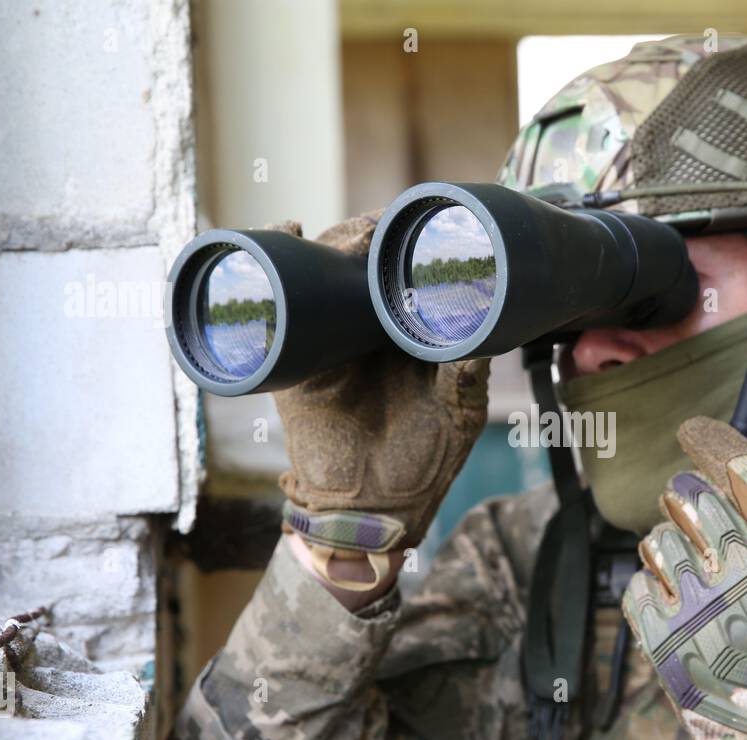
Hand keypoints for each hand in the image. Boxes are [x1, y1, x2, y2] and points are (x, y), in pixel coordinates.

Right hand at [268, 217, 489, 597]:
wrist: (375, 509)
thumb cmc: (426, 462)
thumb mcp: (458, 413)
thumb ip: (464, 376)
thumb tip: (475, 338)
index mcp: (414, 333)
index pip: (408, 273)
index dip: (409, 243)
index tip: (415, 224)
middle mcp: (371, 328)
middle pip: (359, 264)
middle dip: (360, 236)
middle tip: (370, 228)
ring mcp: (331, 340)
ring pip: (320, 275)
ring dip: (323, 245)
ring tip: (331, 234)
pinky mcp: (296, 360)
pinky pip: (277, 308)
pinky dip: (271, 268)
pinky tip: (282, 236)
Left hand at [622, 416, 746, 739]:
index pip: (740, 467)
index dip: (712, 438)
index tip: (696, 431)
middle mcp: (740, 573)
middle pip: (689, 493)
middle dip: (698, 496)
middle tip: (711, 518)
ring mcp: (695, 605)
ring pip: (658, 534)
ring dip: (676, 543)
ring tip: (700, 571)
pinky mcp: (660, 637)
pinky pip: (638, 578)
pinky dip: (656, 585)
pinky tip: (684, 604)